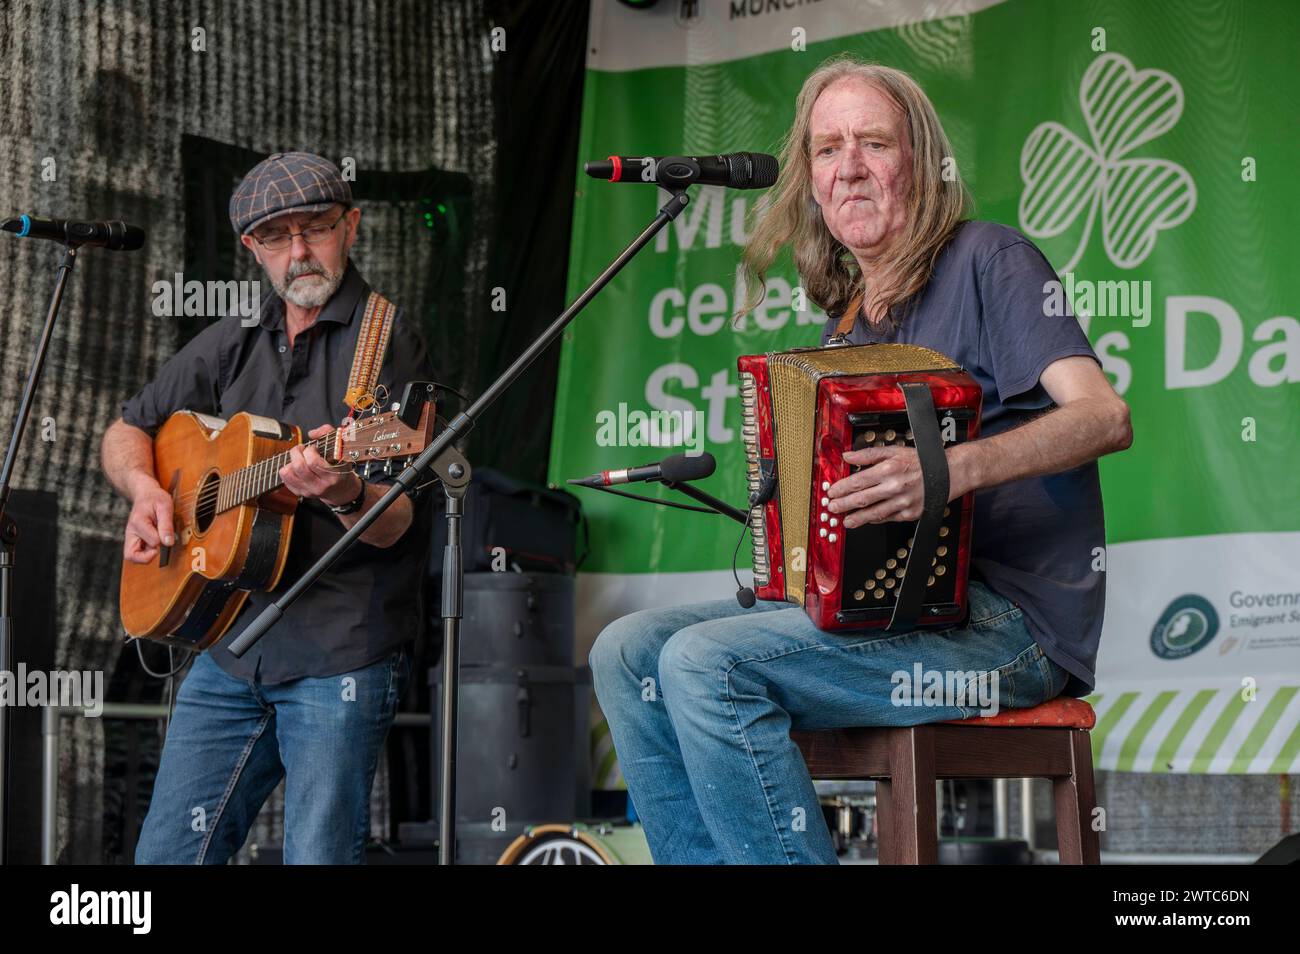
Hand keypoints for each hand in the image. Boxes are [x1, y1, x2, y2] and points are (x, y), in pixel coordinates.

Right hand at [124, 484, 175, 563]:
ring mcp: (131, 536)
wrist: (145, 494)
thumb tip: (168, 543)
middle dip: (147, 557)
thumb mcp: (165, 506)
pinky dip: (145, 553)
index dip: (163, 539)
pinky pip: (136, 553)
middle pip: (130, 555)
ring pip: (132, 556)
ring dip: (146, 556)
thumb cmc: (155, 498)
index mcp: (138, 522)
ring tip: (156, 546)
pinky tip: (153, 545)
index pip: (153, 540)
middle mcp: (131, 531)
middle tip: (158, 549)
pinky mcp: (133, 539)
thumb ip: (166, 525)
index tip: (168, 534)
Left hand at [279, 424, 360, 505]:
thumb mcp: (342, 451)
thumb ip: (329, 434)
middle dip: (296, 452)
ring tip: (298, 458)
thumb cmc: (341, 468)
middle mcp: (320, 485)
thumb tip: (312, 433)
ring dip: (290, 462)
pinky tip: (296, 467)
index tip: (314, 448)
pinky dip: (288, 470)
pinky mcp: (301, 493)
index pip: (313, 462)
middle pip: (298, 466)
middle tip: (302, 449)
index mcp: (333, 476)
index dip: (310, 450)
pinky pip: (285, 480)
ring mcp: (310, 491)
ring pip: (288, 474)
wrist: (342, 490)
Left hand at [827, 446, 944, 527]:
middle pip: (862, 499)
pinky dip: (875, 519)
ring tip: (845, 521)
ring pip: (874, 513)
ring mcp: (903, 503)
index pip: (858, 481)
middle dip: (844, 505)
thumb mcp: (893, 451)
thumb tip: (847, 456)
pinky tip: (866, 519)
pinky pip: (888, 518)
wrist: (949, 473)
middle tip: (832, 508)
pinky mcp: (910, 514)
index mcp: (888, 469)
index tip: (832, 492)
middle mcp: (895, 487)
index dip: (842, 488)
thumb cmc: (921, 461)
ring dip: (857, 518)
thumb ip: (868, 454)